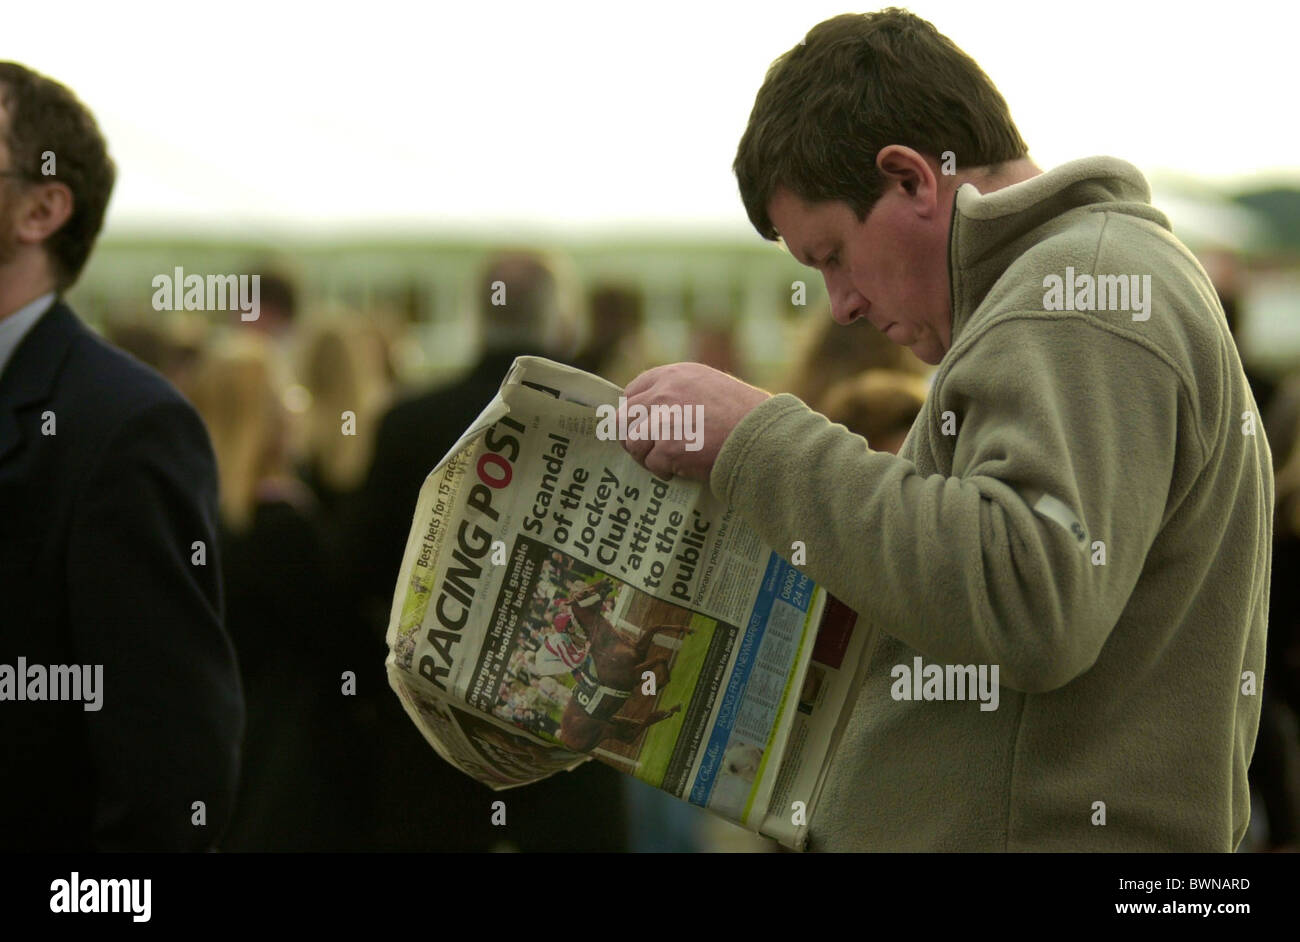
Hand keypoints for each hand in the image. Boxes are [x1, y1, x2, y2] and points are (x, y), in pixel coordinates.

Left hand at [619, 363, 771, 480]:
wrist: (762, 435)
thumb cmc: (746, 415)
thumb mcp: (711, 386)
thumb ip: (681, 392)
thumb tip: (656, 411)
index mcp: (674, 375)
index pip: (632, 391)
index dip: (634, 413)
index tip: (641, 426)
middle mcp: (664, 393)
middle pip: (624, 418)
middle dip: (634, 436)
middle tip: (649, 450)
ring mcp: (663, 420)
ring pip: (633, 443)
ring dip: (647, 456)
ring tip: (668, 461)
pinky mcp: (668, 447)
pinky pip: (652, 464)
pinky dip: (664, 472)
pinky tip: (681, 470)